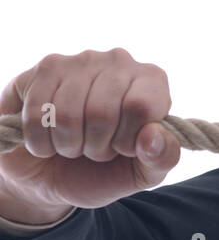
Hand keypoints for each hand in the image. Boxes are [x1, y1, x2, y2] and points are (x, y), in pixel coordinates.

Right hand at [0, 48, 180, 219]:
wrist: (53, 179)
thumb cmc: (106, 171)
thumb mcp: (144, 172)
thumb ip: (163, 157)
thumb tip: (153, 136)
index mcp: (152, 81)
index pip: (140, 106)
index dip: (127, 140)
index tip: (124, 148)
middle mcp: (117, 60)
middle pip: (101, 112)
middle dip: (96, 147)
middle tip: (95, 149)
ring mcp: (76, 61)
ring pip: (65, 115)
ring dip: (67, 146)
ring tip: (73, 143)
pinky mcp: (40, 71)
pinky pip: (35, 116)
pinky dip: (41, 143)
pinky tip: (48, 139)